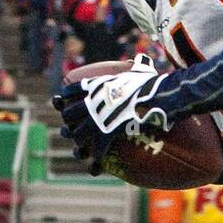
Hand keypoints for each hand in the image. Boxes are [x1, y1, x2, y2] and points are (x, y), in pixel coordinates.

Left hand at [52, 54, 167, 174]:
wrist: (156, 97)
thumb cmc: (151, 84)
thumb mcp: (139, 71)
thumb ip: (135, 66)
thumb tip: (141, 60)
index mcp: (95, 85)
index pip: (70, 90)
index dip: (67, 98)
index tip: (66, 102)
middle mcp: (91, 101)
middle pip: (68, 114)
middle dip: (70, 122)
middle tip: (75, 128)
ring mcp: (97, 118)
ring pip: (77, 134)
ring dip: (80, 141)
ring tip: (83, 147)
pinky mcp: (106, 134)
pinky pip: (96, 149)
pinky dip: (97, 157)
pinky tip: (98, 162)